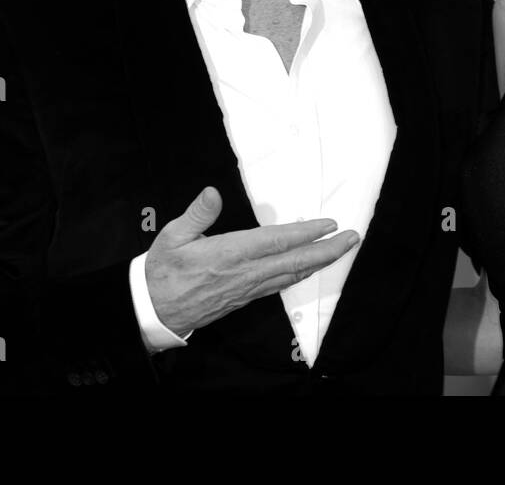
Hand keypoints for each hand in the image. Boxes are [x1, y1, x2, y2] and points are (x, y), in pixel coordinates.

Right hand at [145, 186, 359, 335]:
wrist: (153, 311)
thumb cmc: (161, 271)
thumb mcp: (172, 236)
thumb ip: (197, 214)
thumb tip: (213, 193)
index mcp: (230, 254)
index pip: (277, 241)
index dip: (306, 233)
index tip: (329, 224)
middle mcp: (245, 273)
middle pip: (295, 262)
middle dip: (327, 250)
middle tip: (351, 238)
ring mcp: (247, 288)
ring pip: (291, 275)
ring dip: (319, 263)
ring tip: (339, 251)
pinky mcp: (244, 298)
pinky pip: (279, 286)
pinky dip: (299, 275)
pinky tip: (308, 268)